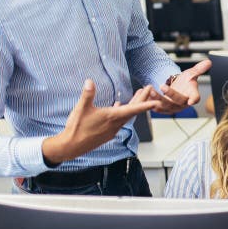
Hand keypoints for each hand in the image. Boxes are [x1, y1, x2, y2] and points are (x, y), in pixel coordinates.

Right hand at [42, 80, 159, 164]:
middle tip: (150, 88)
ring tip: (138, 94)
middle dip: (143, 99)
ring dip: (134, 104)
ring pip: (127, 115)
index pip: (133, 109)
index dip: (146, 104)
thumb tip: (89, 81)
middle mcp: (116, 124)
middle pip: (133, 110)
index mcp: (112, 117)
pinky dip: (123, 111)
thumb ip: (87, 95)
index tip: (157, 101)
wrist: (71, 146)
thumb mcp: (81, 109)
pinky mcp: (108, 132)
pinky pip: (120, 120)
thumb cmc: (76, 128)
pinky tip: (119, 105)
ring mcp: (113, 129)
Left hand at [151, 60, 211, 113]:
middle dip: (170, 94)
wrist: (176, 88)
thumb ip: (200, 69)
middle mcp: (182, 103)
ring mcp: (172, 107)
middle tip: (163, 86)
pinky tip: (143, 93)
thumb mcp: (192, 74)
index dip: (194, 99)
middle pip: (177, 101)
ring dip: (156, 99)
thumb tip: (208, 62)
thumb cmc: (185, 82)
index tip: (192, 101)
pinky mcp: (161, 108)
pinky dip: (148, 100)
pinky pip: (154, 106)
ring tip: (150, 90)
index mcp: (192, 95)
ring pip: (164, 105)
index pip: (195, 98)